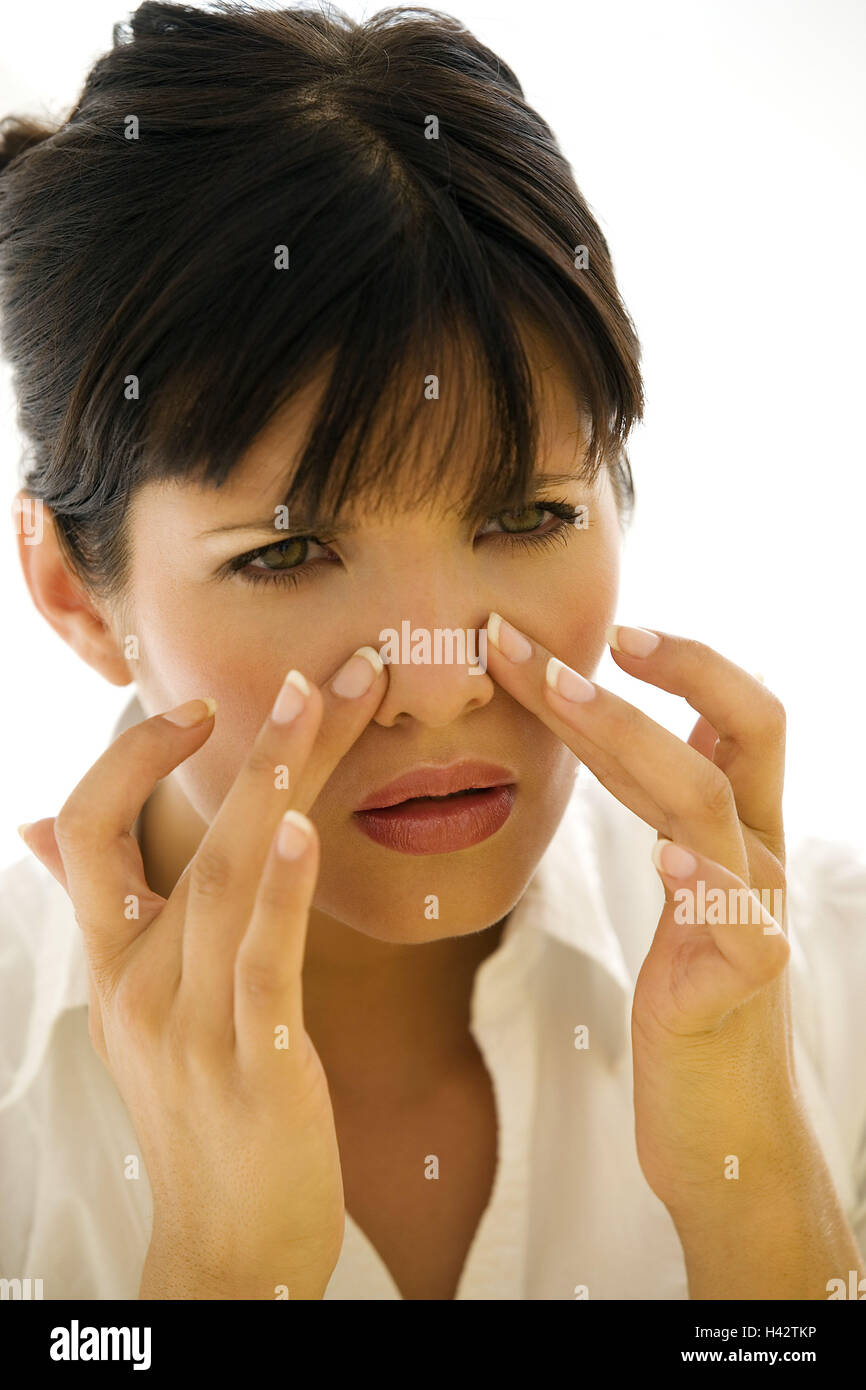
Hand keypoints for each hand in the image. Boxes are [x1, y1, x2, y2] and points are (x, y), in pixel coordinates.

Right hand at [18, 646, 387, 1299]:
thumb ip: (109, 918)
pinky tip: (304, 827)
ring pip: (220, 877)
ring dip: (275, 781)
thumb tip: (41, 822)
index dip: (132, 759)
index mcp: (115, 966)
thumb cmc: (202, 1117)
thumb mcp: (137, 1014)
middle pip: (184, 835)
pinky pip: (260, 960)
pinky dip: (278, 888)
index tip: (197, 710)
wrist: (227, 1248)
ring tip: (321, 701)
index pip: (92, 832)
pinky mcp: (250, 1061)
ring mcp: (188, 1023)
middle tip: (319, 672)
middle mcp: (137, 984)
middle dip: (252, 746)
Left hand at [483, 614, 800, 1212]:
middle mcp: (755, 859)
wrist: (731, 1136)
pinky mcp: (741, 986)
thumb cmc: (694, 1008)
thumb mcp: (681, 893)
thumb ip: (665, 813)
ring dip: (636, 742)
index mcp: (735, 834)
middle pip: (744, 728)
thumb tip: (628, 734)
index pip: (723, 716)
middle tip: (565, 636)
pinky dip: (709, 882)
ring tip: (565, 698)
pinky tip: (669, 857)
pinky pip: (742, 924)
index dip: (669, 662)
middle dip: (666, 670)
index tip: (585, 629)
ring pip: (716, 805)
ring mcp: (755, 918)